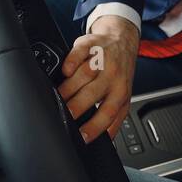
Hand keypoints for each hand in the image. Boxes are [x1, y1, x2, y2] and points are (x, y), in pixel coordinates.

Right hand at [56, 15, 139, 142]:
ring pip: (84, 74)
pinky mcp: (91, 44)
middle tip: (63, 117)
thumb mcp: (123, 96)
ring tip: (57, 98)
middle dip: (76, 107)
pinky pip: (80, 52)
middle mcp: (112, 75)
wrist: (123, 40)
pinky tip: (65, 70)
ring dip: (69, 88)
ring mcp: (102, 58)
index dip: (95, 126)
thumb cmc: (120, 72)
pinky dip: (72, 61)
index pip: (109, 112)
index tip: (82, 136)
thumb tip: (106, 141)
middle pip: (93, 94)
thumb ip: (114, 118)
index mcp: (121, 91)